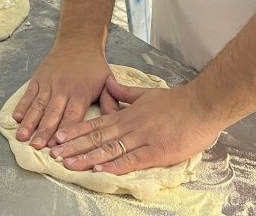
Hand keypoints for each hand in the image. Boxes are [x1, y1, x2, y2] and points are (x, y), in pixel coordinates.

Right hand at [12, 41, 115, 149]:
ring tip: (22, 136)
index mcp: (81, 93)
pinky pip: (29, 94)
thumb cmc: (94, 66)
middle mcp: (63, 89)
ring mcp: (49, 83)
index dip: (64, 131)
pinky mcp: (38, 78)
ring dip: (29, 122)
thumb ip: (110, 103)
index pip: (72, 116)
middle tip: (36, 146)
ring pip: (38, 105)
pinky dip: (22, 106)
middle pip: (52, 113)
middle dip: (44, 131)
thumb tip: (115, 123)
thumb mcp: (108, 82)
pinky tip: (16, 118)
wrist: (78, 41)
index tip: (57, 146)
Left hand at [47, 74, 219, 174]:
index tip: (59, 136)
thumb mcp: (146, 94)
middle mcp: (130, 126)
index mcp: (127, 114)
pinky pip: (131, 160)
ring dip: (86, 157)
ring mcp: (142, 139)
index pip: (96, 124)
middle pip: (97, 137)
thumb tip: (109, 87)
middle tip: (53, 153)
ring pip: (109, 149)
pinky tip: (99, 169)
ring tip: (68, 163)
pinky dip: (114, 165)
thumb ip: (126, 94)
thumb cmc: (177, 102)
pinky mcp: (156, 152)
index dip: (76, 131)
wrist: (201, 105)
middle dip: (74, 146)